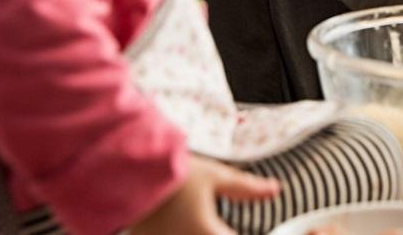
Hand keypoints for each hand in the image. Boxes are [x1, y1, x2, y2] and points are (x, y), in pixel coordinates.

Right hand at [129, 154, 279, 234]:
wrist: (127, 173)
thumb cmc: (172, 172)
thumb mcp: (214, 175)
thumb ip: (246, 189)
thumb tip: (275, 190)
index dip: (252, 234)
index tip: (258, 228)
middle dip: (222, 232)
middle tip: (221, 222)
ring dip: (206, 232)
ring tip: (205, 222)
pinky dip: (186, 233)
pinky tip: (186, 223)